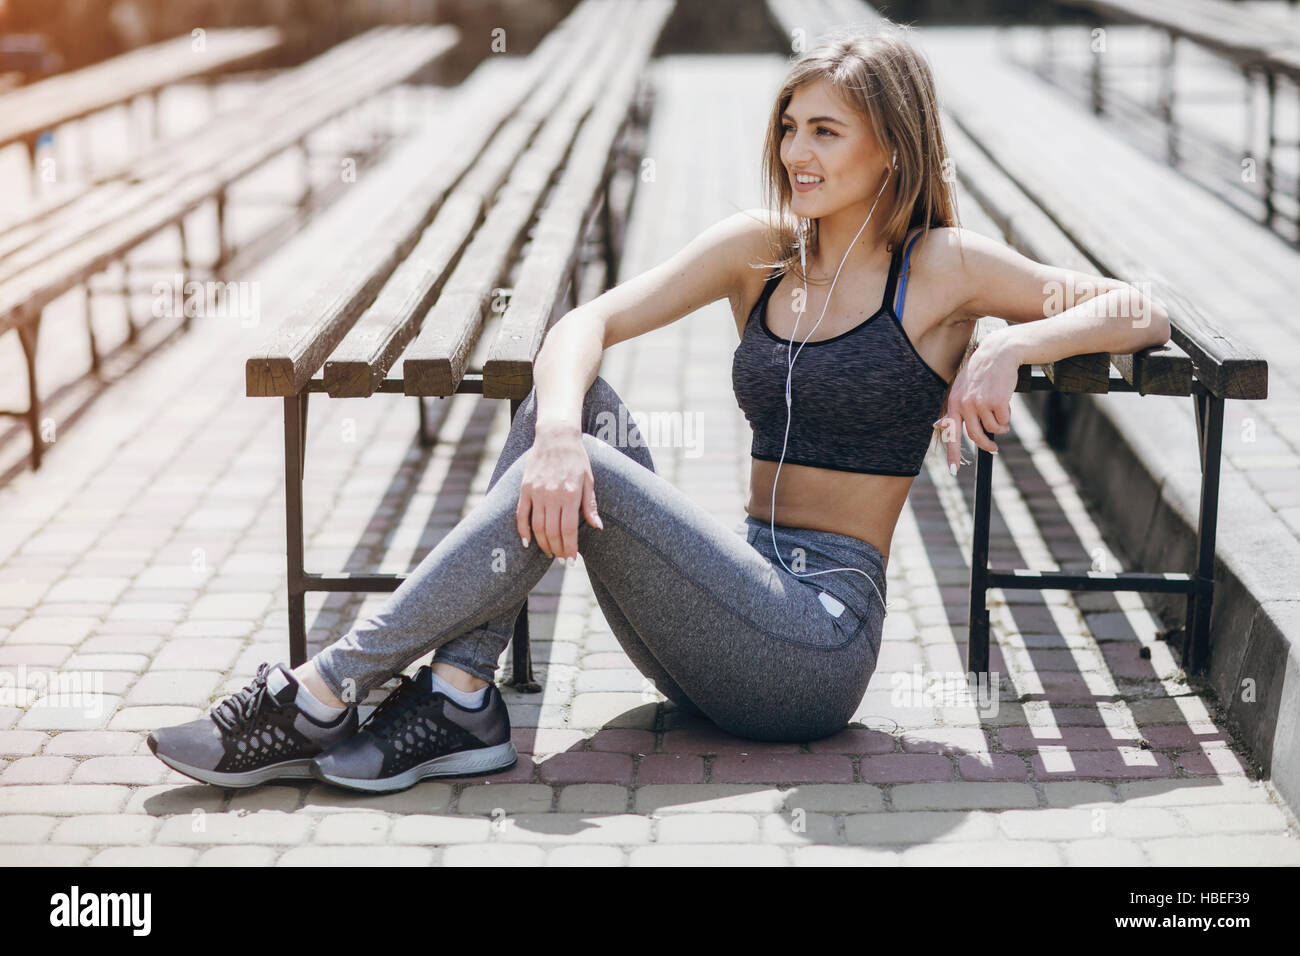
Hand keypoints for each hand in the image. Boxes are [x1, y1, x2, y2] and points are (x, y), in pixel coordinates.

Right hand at [517, 424, 602, 559]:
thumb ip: (590, 505)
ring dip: (543, 544)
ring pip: (537, 527)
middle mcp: (552, 495)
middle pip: (552, 532)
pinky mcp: (525, 488)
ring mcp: (536, 492)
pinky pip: (521, 514)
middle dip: (558, 549)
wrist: (556, 436)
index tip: (573, 559)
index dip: (570, 547)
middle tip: (562, 559)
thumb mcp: (589, 480)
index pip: (568, 529)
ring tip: (550, 552)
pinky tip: (528, 542)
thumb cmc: (576, 458)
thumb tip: (597, 527)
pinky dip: (523, 531)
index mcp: (570, 494)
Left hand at [937, 328, 1020, 472]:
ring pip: (992, 429)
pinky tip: (1006, 404)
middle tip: (993, 450)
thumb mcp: (963, 387)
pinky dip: (1007, 418)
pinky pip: (1003, 422)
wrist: (999, 353)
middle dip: (986, 445)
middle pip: (975, 436)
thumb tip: (940, 425)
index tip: (953, 471)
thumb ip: (955, 407)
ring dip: (1000, 427)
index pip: (951, 433)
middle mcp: (964, 404)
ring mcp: (980, 403)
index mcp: (954, 402)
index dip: (952, 454)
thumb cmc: (982, 372)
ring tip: (1002, 415)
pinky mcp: (996, 402)